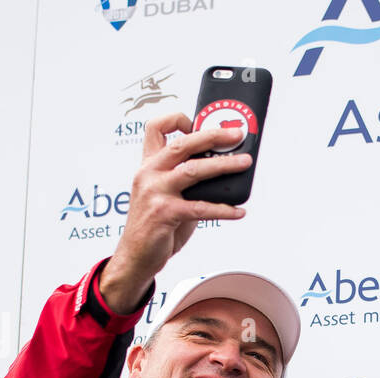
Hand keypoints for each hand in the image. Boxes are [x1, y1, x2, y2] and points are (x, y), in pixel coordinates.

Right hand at [99, 112, 251, 313]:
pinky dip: (223, 209)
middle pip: (182, 143)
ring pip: (194, 170)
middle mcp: (149, 173)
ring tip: (244, 163)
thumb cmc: (154, 225)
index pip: (155, 128)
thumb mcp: (165, 195)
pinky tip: (238, 211)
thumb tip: (221, 170)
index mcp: (148, 165)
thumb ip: (186, 181)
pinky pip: (201, 207)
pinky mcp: (164, 213)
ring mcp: (155, 192)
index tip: (197, 122)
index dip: (177, 119)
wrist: (135, 256)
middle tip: (236, 134)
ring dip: (224, 165)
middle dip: (213, 135)